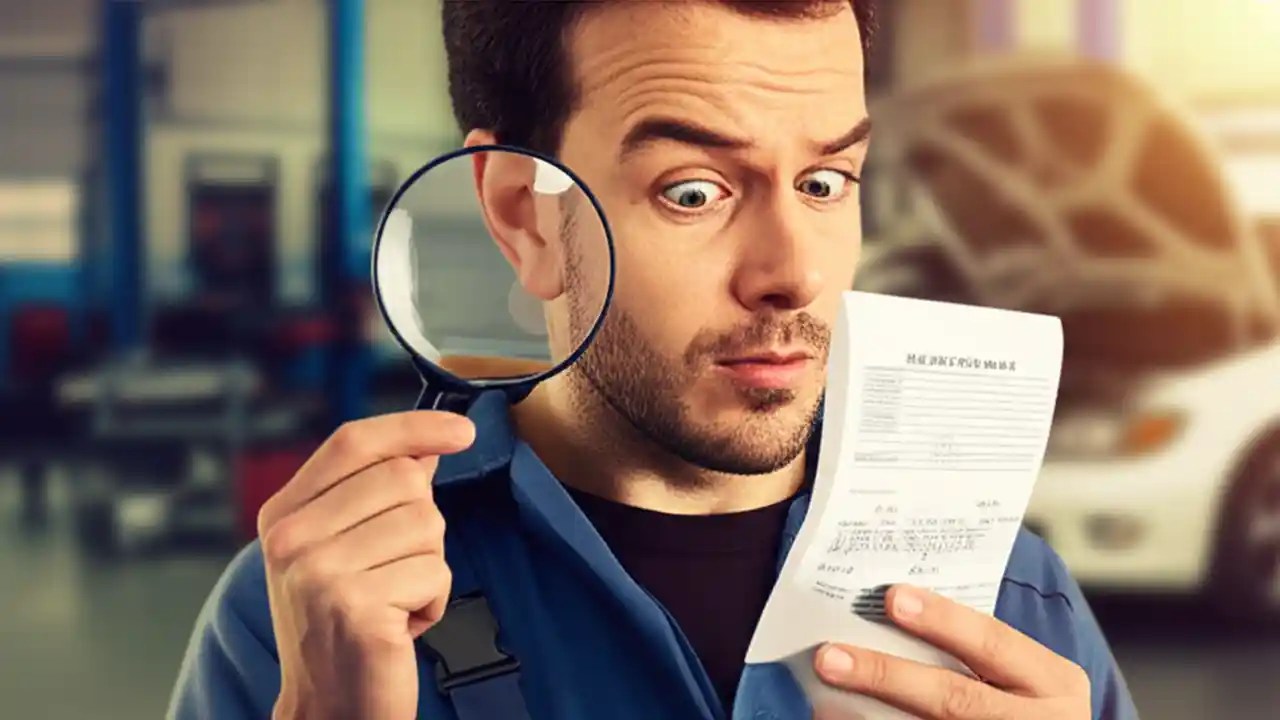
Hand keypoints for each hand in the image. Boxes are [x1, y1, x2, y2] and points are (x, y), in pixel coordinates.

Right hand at [259, 411, 475, 719]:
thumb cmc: (344, 627)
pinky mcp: (356, 606)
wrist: (330, 708)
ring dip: (428, 566)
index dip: (412, 427)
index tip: (460, 431)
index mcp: (282, 515)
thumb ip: (374, 494)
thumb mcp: (343, 549)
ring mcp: (319, 572)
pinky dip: (433, 601)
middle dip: (423, 524)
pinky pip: (435, 572)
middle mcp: (291, 539)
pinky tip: (400, 626)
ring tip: (394, 601)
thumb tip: (427, 444)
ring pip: (427, 524)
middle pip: (403, 479)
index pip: (352, 442)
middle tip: (395, 569)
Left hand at [813, 585, 1090, 719]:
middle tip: (829, 656)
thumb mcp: (1028, 677)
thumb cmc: (1027, 705)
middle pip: (954, 698)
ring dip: (869, 719)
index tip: (890, 597)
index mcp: (1053, 682)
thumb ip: (977, 651)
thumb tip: (889, 612)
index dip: (943, 620)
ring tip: (822, 702)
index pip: (993, 642)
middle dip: (887, 675)